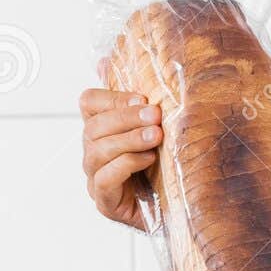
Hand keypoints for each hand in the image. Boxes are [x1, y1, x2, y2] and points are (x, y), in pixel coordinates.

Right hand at [79, 62, 163, 232]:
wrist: (181, 210)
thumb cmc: (167, 167)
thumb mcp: (161, 128)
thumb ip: (142, 100)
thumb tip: (109, 60)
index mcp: (103, 130)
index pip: (88, 102)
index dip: (112, 97)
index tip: (143, 98)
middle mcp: (94, 153)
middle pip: (92, 126)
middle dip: (125, 118)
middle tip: (155, 115)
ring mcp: (96, 179)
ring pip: (96, 151)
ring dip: (128, 140)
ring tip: (156, 137)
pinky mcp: (105, 203)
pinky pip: (104, 179)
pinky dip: (126, 165)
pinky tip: (148, 160)